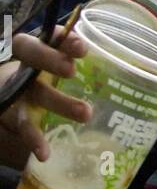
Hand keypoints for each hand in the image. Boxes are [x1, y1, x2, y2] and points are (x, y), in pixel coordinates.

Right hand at [0, 30, 91, 160]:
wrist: (9, 96)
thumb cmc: (44, 75)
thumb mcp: (57, 64)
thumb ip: (75, 59)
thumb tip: (114, 58)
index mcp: (39, 48)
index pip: (48, 36)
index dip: (63, 38)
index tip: (82, 48)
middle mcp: (24, 65)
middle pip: (32, 56)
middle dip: (50, 60)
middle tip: (71, 70)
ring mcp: (16, 89)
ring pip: (34, 93)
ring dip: (59, 103)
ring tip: (86, 113)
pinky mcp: (12, 113)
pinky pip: (22, 126)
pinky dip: (34, 139)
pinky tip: (44, 153)